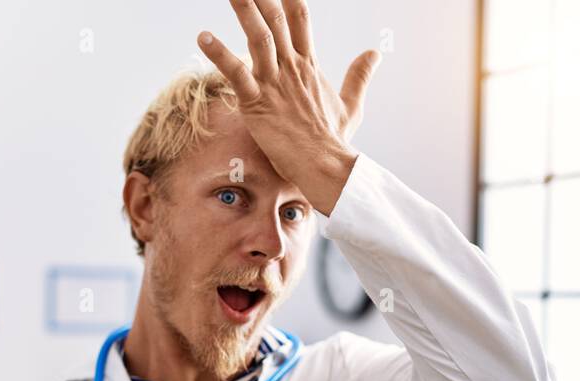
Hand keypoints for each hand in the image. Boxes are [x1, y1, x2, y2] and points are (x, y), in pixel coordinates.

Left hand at [198, 0, 379, 215]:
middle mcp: (292, 68)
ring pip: (259, 37)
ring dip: (244, 11)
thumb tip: (375, 52)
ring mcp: (275, 84)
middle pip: (276, 20)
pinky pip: (236, 73)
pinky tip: (204, 36)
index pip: (299, 19)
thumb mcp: (351, 104)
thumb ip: (360, 76)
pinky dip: (219, 54)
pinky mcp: (258, 103)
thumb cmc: (334, 141)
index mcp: (309, 66)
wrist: (325, 166)